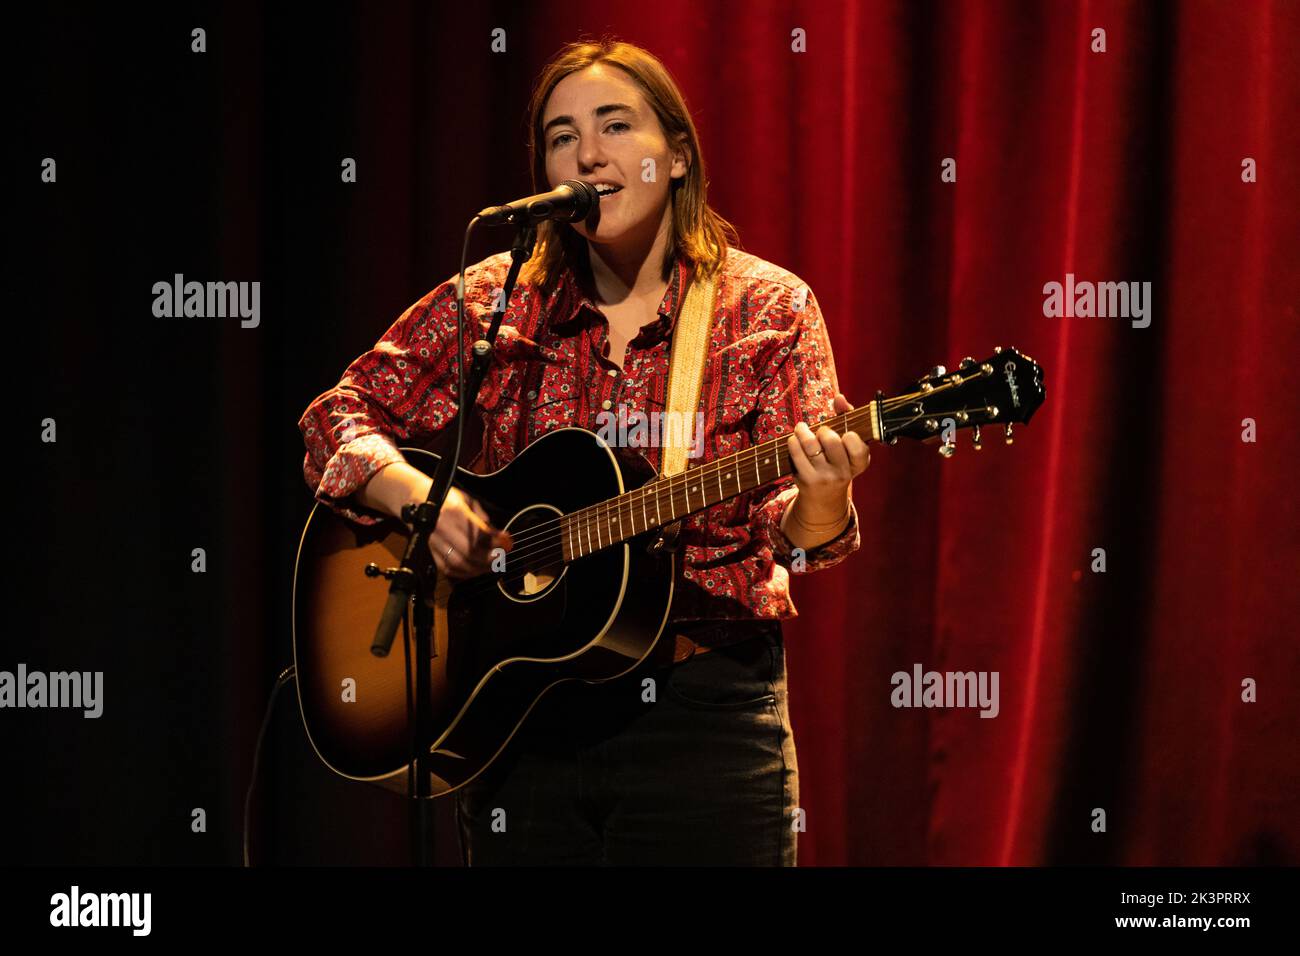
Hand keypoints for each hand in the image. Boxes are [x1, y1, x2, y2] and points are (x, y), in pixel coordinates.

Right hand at [424, 487, 511, 578]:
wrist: (414, 500)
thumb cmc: (445, 499)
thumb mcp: (467, 500)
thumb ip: (481, 517)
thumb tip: (497, 535)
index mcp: (454, 512)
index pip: (479, 533)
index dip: (496, 541)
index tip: (507, 541)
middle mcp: (443, 529)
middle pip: (470, 552)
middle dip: (490, 558)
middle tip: (502, 556)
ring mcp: (434, 542)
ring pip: (459, 563)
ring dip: (479, 568)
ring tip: (491, 565)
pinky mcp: (429, 552)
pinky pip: (448, 569)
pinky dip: (464, 573)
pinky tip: (475, 569)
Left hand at [785, 391, 870, 523]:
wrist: (824, 497)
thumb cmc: (836, 461)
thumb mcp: (847, 445)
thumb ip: (846, 417)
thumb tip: (839, 397)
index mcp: (859, 463)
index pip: (857, 446)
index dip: (850, 436)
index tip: (845, 434)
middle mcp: (844, 474)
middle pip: (830, 440)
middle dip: (823, 430)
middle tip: (820, 431)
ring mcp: (824, 478)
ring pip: (810, 443)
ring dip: (803, 430)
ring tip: (801, 428)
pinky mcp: (806, 480)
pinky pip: (795, 451)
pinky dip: (793, 440)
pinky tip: (795, 439)